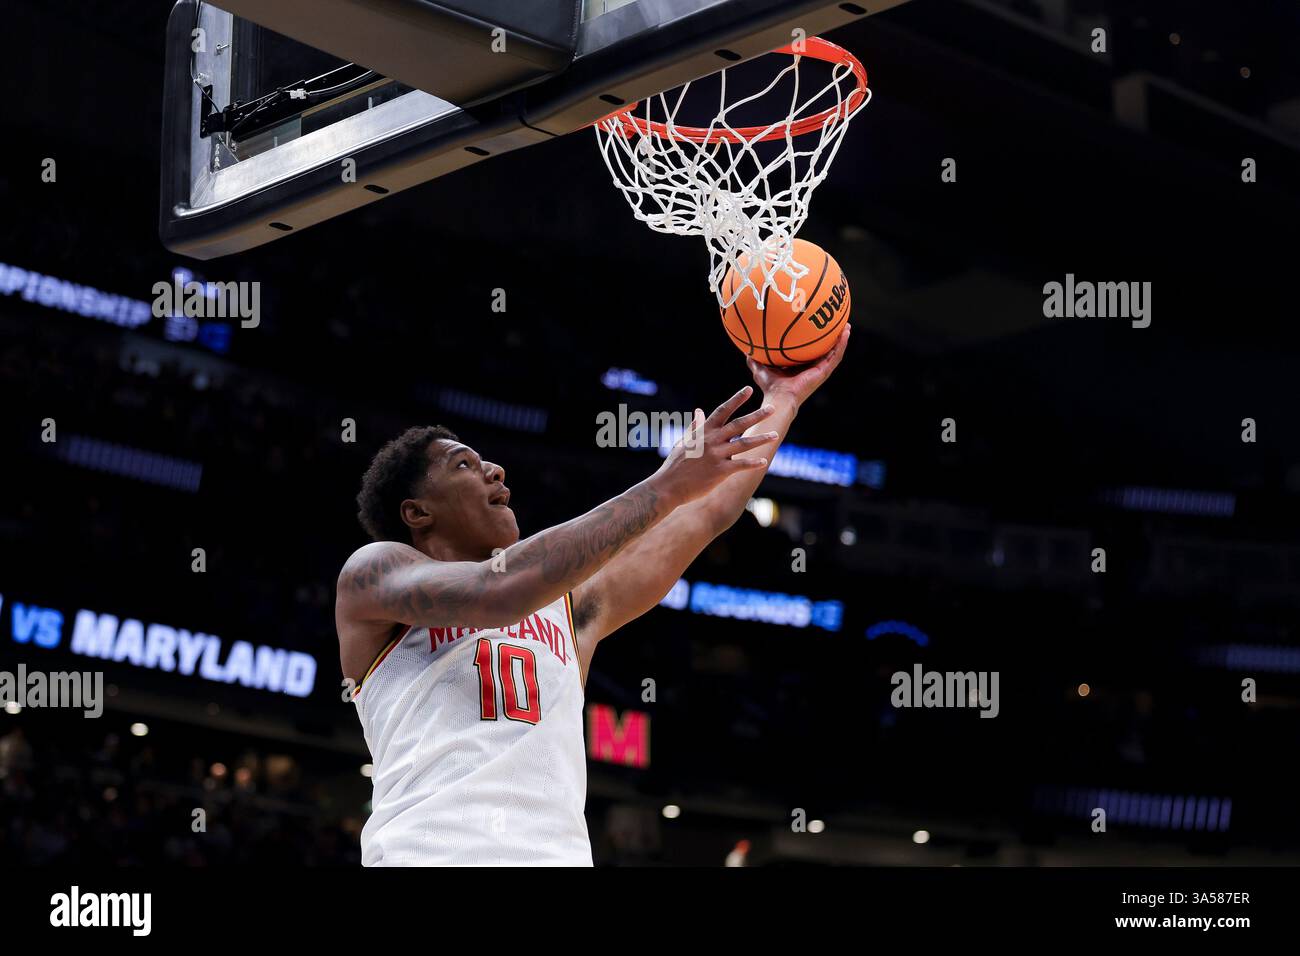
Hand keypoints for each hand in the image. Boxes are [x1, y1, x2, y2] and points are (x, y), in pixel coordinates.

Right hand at [651, 386, 777, 506]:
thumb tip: (698, 411)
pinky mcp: (720, 471)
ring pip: (744, 444)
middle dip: (757, 416)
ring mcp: (717, 456)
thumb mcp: (683, 441)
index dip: (736, 400)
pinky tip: (764, 462)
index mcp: (704, 432)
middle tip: (772, 409)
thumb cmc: (675, 464)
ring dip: (761, 439)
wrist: (668, 486)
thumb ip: (694, 426)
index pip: (722, 411)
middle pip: (738, 424)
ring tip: (775, 435)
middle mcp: (712, 441)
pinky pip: (740, 465)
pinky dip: (753, 463)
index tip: (748, 389)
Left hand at [747, 323, 850, 409]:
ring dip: (841, 340)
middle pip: (825, 351)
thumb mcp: (760, 368)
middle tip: (837, 325)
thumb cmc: (770, 387)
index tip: (817, 328)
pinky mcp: (823, 372)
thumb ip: (754, 358)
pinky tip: (845, 333)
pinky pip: (835, 356)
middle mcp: (812, 369)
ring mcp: (819, 371)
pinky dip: (841, 345)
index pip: (809, 352)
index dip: (814, 341)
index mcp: (800, 368)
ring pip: (834, 353)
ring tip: (846, 327)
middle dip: (831, 338)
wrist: (779, 397)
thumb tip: (745, 348)